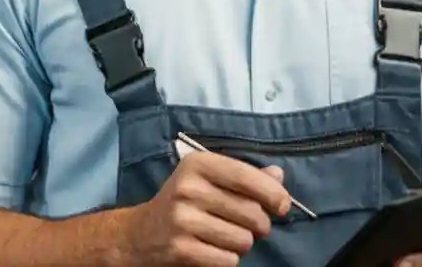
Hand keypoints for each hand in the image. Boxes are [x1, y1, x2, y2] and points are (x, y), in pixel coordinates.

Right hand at [117, 151, 291, 265]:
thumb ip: (244, 176)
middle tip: (245, 225)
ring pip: (243, 240)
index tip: (282, 206)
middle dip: (258, 224)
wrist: (139, 234)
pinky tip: (212, 250)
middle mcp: (188, 189)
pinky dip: (227, 259)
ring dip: (242, 244)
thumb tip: (278, 175)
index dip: (273, 194)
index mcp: (198, 165)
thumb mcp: (208, 180)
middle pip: (252, 213)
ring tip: (225, 237)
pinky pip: (228, 260)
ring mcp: (182, 220)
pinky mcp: (180, 249)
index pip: (246, 177)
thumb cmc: (183, 203)